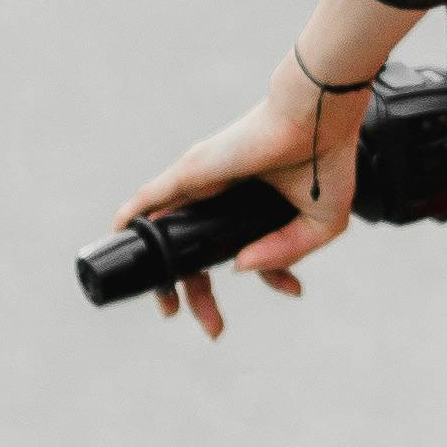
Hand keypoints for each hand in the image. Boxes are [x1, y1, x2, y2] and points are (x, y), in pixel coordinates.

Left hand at [116, 66, 364, 335]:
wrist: (318, 116)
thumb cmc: (326, 159)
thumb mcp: (321, 223)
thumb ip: (285, 253)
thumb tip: (240, 269)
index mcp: (257, 209)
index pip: (247, 252)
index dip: (266, 278)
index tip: (288, 290)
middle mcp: (226, 200)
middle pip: (200, 255)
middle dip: (204, 295)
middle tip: (214, 329)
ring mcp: (205, 187)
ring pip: (172, 236)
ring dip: (165, 275)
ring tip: (168, 309)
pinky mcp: (189, 173)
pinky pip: (150, 201)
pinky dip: (133, 220)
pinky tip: (121, 239)